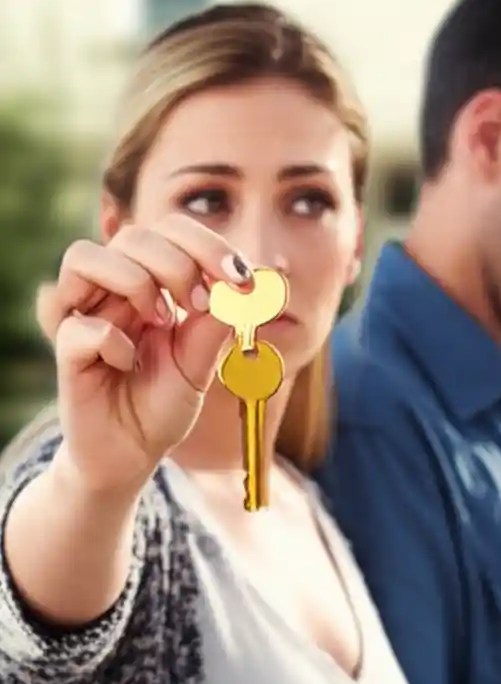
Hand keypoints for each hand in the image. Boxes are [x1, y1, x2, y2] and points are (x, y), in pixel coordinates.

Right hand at [41, 214, 251, 493]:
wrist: (133, 452)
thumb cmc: (164, 400)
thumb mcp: (203, 360)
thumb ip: (219, 322)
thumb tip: (250, 280)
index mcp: (150, 282)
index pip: (171, 231)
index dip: (207, 244)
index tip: (240, 278)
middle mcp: (113, 290)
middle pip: (132, 235)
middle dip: (177, 263)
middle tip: (198, 304)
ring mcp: (85, 316)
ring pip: (86, 257)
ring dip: (134, 281)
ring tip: (161, 319)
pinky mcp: (66, 353)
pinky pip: (78, 326)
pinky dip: (111, 339)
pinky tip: (128, 361)